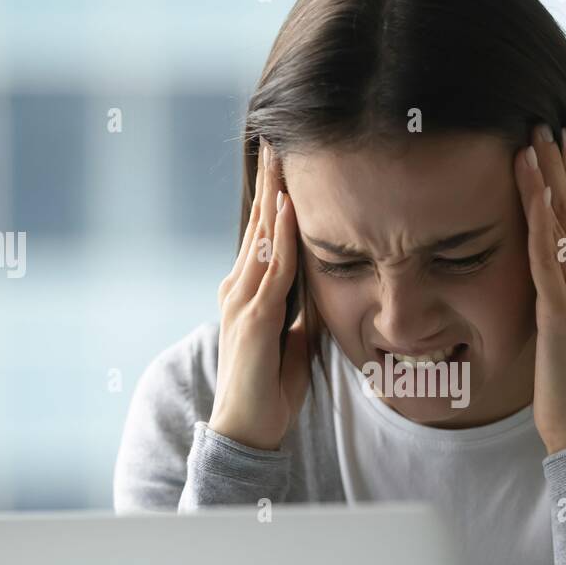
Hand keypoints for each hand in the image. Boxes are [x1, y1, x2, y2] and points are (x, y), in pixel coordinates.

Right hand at [209, 137, 310, 450]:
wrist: (247, 430)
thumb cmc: (271, 388)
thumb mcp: (295, 338)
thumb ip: (302, 309)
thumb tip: (325, 286)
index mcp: (250, 291)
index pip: (266, 233)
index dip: (277, 195)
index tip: (288, 158)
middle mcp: (240, 288)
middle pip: (262, 223)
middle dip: (272, 180)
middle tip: (281, 134)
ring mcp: (243, 302)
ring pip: (265, 237)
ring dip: (277, 195)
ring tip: (284, 155)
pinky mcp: (254, 321)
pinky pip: (274, 271)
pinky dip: (284, 237)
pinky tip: (291, 208)